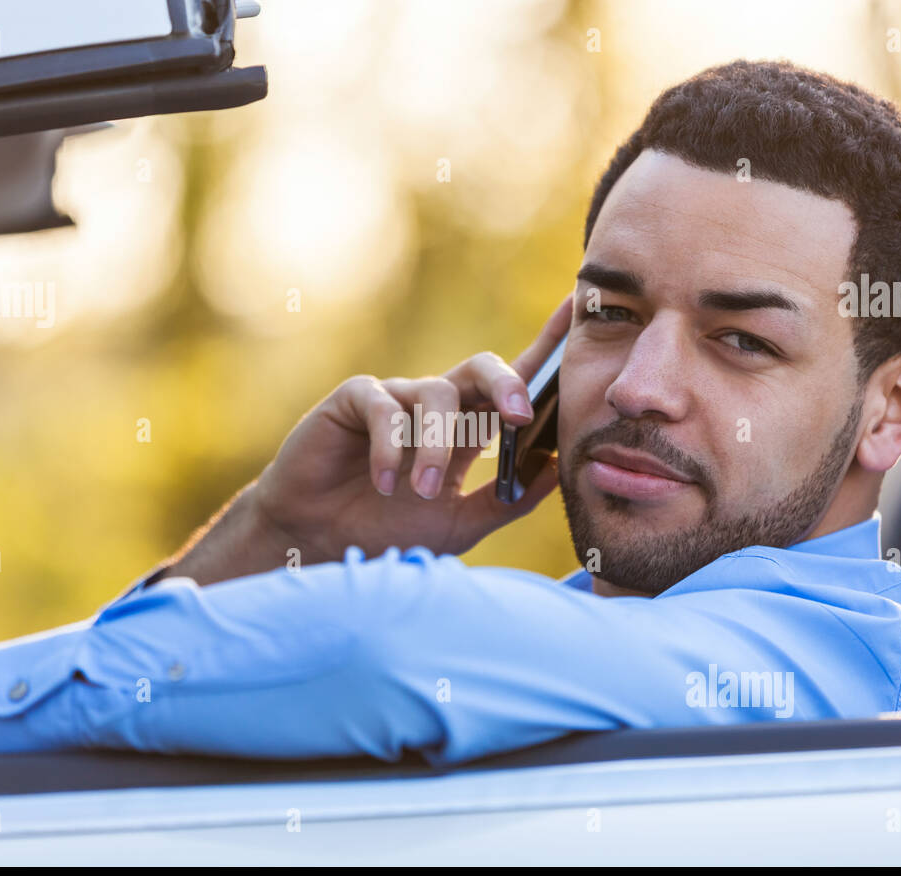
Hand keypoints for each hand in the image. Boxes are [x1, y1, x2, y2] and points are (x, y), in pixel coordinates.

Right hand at [166, 294, 573, 582]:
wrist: (321, 542)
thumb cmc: (390, 529)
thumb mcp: (462, 524)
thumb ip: (508, 499)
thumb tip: (562, 466)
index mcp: (470, 428)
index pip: (516, 383)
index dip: (547, 347)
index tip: (579, 308)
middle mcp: (437, 405)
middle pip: (483, 367)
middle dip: (507, 383)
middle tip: (519, 414)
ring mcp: (396, 398)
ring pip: (436, 395)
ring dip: (436, 447)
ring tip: (425, 491)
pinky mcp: (354, 400)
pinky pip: (384, 406)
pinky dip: (390, 446)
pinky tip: (384, 482)